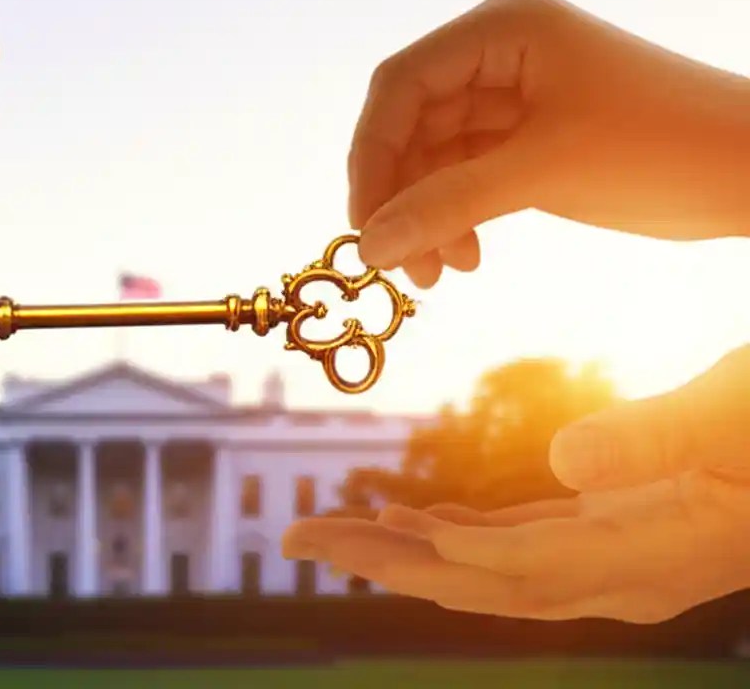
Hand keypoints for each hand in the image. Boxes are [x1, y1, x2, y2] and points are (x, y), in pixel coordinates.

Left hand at [283, 344, 749, 623]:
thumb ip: (659, 440)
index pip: (509, 570)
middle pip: (481, 583)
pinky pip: (525, 548)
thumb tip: (565, 463)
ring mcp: (622, 560)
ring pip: (494, 570)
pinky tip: (425, 523)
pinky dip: (466, 538)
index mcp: (649, 556)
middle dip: (386, 563)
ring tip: (337, 529)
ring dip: (413, 551)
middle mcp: (624, 575)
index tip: (340, 538)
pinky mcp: (621, 532)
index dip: (421, 558)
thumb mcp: (741, 417)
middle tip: (295, 539)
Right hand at [349, 0, 749, 288]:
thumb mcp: (541, 174)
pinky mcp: (528, 135)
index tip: (364, 224)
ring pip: (434, 156)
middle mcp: (501, 52)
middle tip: (394, 262)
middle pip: (411, 123)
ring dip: (426, 215)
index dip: (373, 155)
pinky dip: (455, 216)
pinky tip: (465, 256)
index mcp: (504, 29)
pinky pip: (465, 174)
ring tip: (437, 273)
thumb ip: (444, 206)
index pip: (401, 85)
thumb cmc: (662, 148)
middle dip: (401, 195)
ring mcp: (514, 93)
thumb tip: (366, 246)